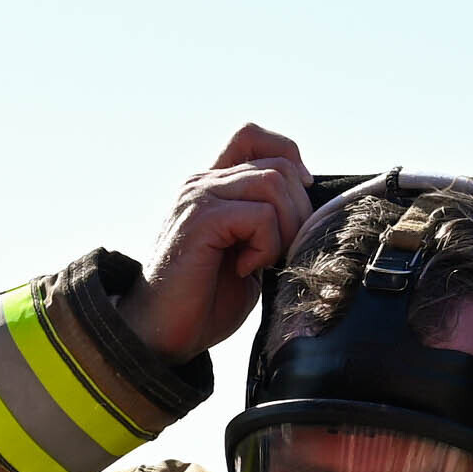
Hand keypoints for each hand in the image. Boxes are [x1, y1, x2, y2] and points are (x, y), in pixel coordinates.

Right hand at [131, 122, 315, 358]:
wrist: (162, 335)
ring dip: (286, 229)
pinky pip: (261, 215)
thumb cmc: (204, 302)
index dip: (287, 156)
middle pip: (279, 165)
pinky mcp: (201, 218)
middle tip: (281, 253)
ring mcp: (199, 196)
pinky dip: (266, 247)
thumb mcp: (247, 253)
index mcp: (212, 186)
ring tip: (262, 262)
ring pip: (274, 183)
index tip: (298, 196)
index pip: (252, 136)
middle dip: (299, 212)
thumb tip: (310, 208)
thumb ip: (267, 223)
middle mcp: (203, 182)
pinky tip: (244, 270)